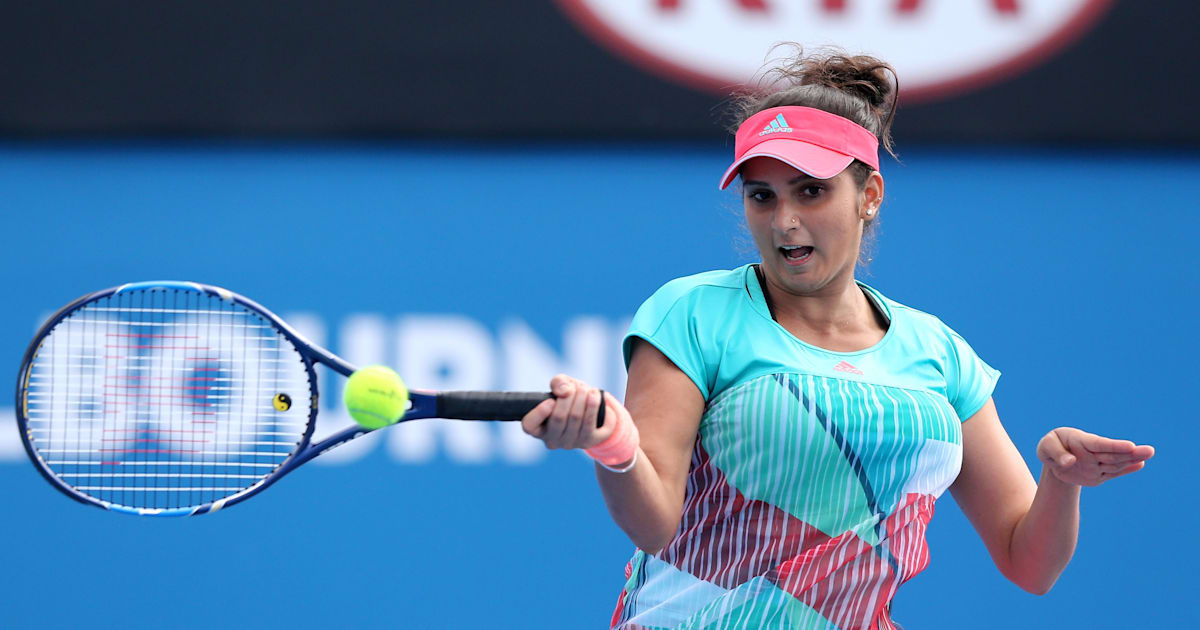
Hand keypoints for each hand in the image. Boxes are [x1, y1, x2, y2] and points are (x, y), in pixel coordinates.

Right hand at [521, 374, 617, 449]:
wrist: (594, 410)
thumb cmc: (571, 398)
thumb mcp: (562, 386)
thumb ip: (558, 383)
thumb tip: (564, 390)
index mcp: (539, 428)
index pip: (529, 425)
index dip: (539, 412)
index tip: (551, 400)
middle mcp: (552, 440)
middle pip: (558, 417)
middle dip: (569, 396)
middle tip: (576, 387)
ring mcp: (570, 443)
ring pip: (576, 418)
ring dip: (583, 398)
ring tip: (588, 389)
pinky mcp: (588, 442)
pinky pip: (590, 423)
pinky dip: (594, 406)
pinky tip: (595, 396)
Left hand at [1036, 427, 1154, 486]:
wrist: (1054, 458)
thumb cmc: (1050, 447)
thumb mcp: (1045, 448)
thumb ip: (1056, 454)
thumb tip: (1070, 463)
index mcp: (1081, 441)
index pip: (1100, 444)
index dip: (1115, 446)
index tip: (1130, 446)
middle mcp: (1093, 453)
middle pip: (1113, 454)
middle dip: (1131, 452)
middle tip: (1150, 450)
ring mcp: (1097, 464)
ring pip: (1116, 463)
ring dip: (1132, 460)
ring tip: (1148, 454)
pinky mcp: (1099, 474)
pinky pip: (1114, 472)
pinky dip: (1126, 469)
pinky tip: (1140, 465)